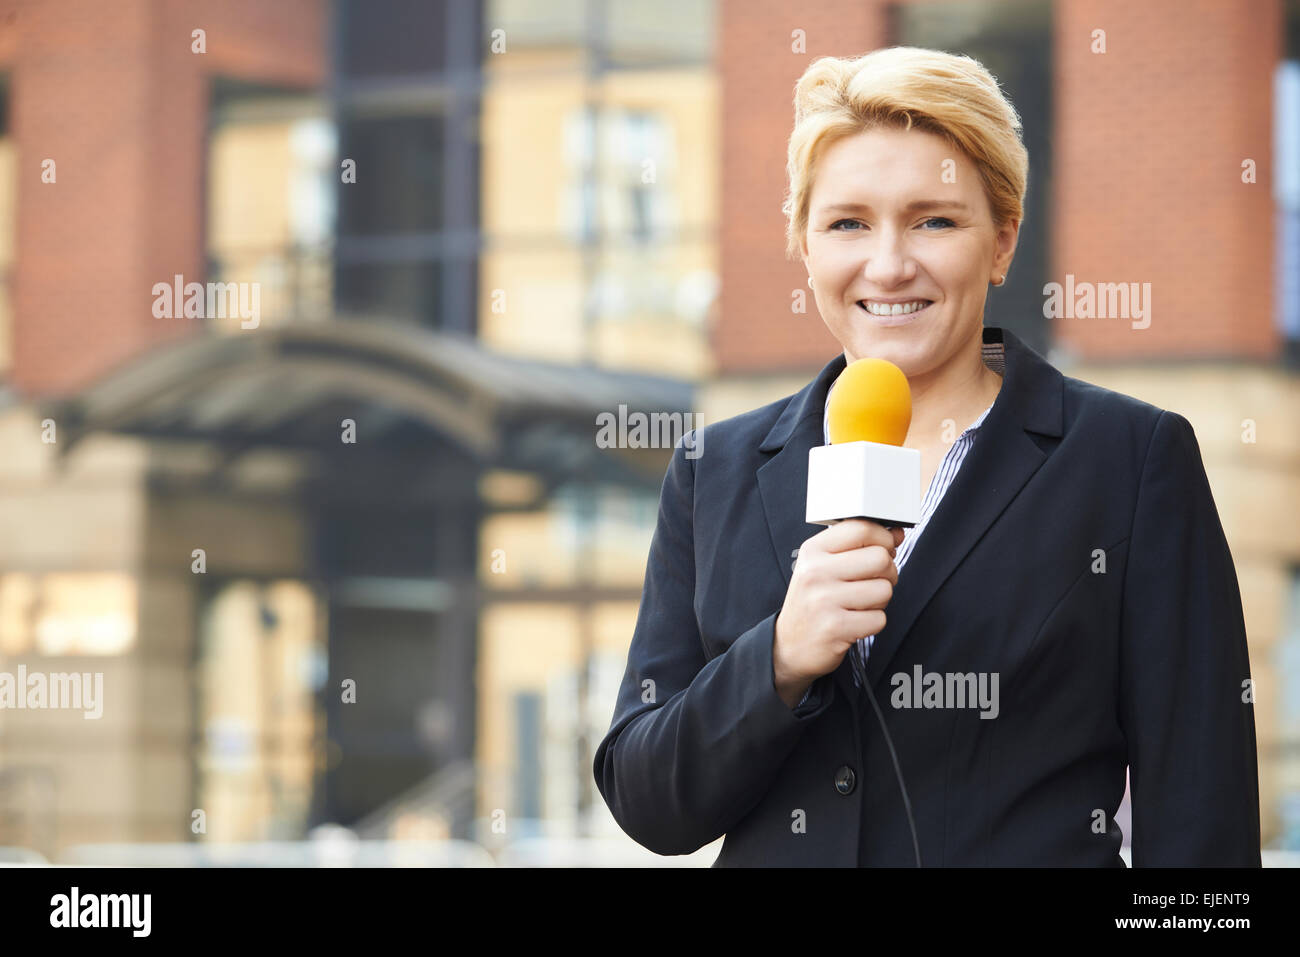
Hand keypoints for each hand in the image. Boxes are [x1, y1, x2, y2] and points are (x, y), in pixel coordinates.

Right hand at [772, 519, 903, 707]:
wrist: (789, 645)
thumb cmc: (812, 601)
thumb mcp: (823, 566)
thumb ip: (858, 547)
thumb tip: (896, 534)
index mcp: (813, 551)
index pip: (861, 528)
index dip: (884, 537)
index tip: (885, 548)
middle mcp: (816, 572)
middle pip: (880, 558)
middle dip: (887, 572)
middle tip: (873, 581)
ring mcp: (824, 600)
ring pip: (884, 590)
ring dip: (880, 600)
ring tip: (861, 603)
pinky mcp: (835, 628)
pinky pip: (879, 619)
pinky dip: (873, 622)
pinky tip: (856, 622)